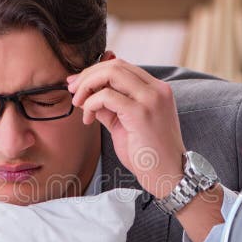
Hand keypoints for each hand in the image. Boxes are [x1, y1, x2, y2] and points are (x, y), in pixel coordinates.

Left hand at [67, 57, 185, 197]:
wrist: (168, 176)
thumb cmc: (149, 155)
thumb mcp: (125, 124)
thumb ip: (110, 107)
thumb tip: (87, 94)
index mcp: (157, 89)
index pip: (122, 67)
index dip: (96, 71)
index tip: (78, 84)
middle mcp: (157, 89)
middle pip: (115, 65)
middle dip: (88, 75)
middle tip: (73, 90)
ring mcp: (151, 99)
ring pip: (111, 73)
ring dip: (87, 86)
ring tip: (79, 104)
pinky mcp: (141, 112)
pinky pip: (107, 96)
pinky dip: (91, 104)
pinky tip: (89, 119)